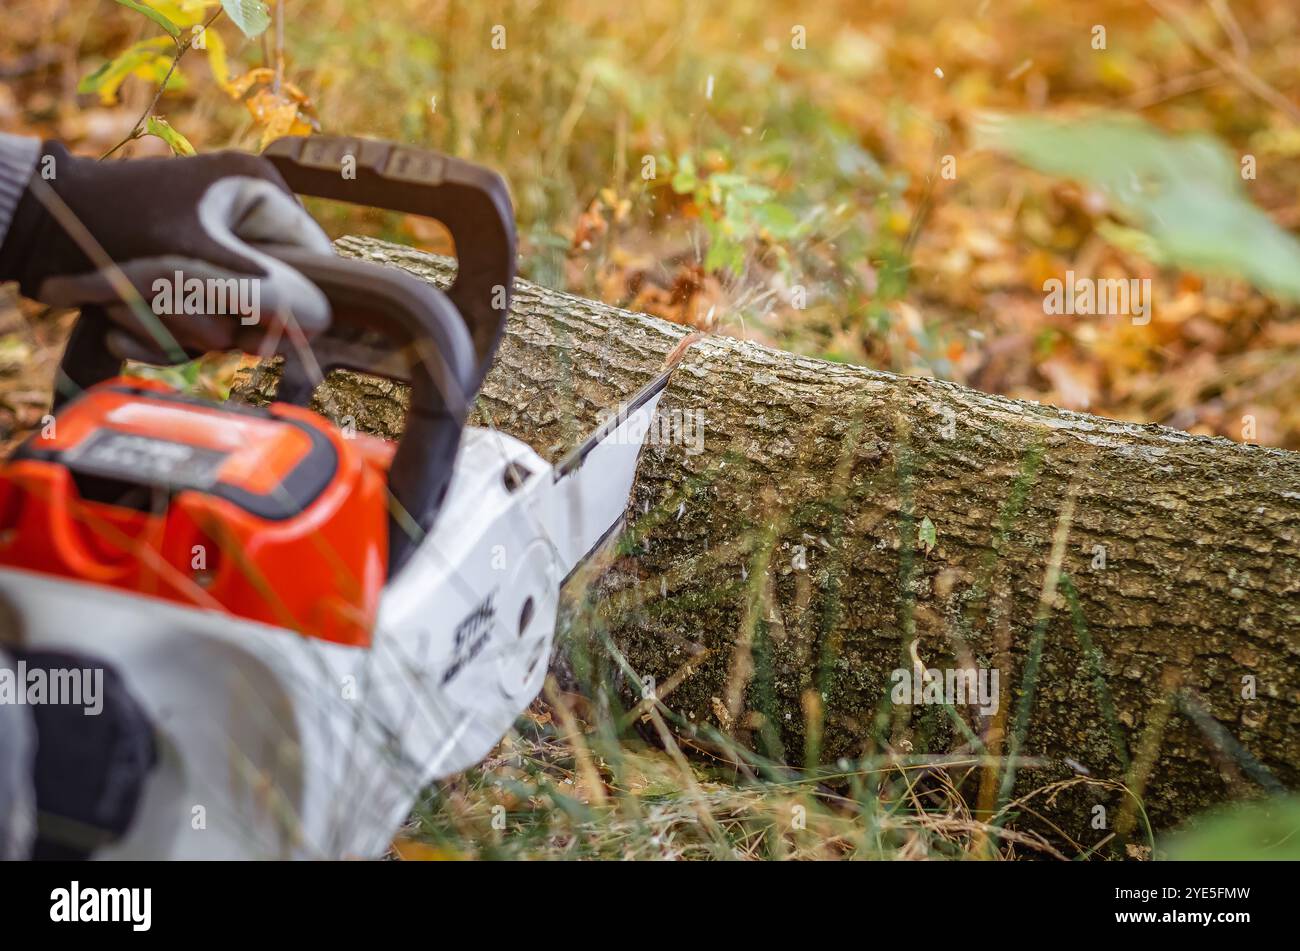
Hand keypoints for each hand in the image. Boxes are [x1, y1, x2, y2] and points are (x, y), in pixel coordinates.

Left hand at [0, 141, 331, 359]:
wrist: (39, 225)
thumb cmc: (117, 223)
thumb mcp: (195, 256)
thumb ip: (261, 288)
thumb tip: (318, 323)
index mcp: (259, 191)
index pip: (316, 258)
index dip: (298, 302)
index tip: (262, 332)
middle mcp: (246, 214)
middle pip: (274, 295)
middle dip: (223, 317)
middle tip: (183, 315)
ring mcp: (218, 246)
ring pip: (232, 315)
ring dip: (183, 328)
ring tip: (130, 308)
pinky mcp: (189, 272)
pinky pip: (199, 319)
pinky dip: (162, 332)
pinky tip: (121, 324)